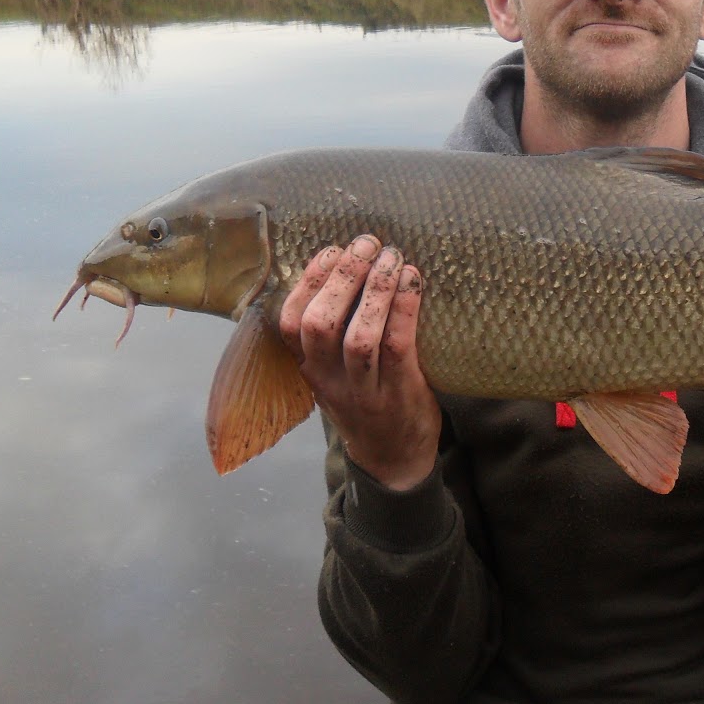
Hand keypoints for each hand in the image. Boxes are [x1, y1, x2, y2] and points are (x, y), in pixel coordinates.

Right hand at [277, 235, 441, 490]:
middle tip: (366, 243)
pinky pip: (398, 346)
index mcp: (309, 369)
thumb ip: (331, 335)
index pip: (290, 323)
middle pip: (320, 324)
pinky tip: (413, 281)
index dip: (308, 282)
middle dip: (342, 276)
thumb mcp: (335, 374)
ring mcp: (364, 390)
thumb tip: (346, 267)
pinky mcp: (399, 393)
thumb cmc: (368, 402)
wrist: (393, 460)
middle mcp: (330, 380)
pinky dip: (404, 308)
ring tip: (391, 256)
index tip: (331, 250)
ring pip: (359, 336)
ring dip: (375, 289)